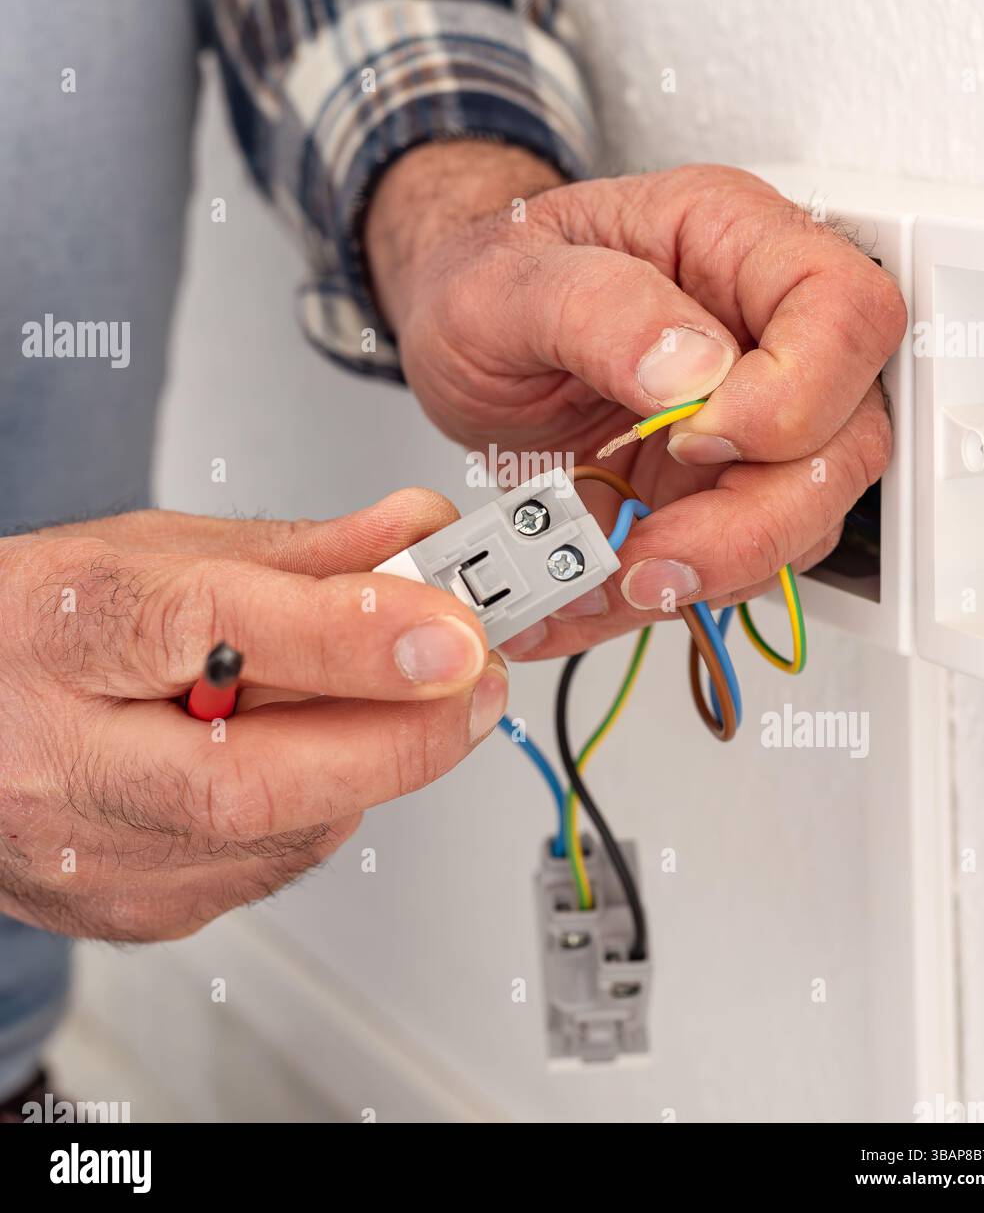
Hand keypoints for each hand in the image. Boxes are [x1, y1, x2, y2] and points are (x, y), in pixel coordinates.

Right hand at [0, 494, 506, 940]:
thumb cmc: (39, 625)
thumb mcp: (156, 552)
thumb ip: (298, 553)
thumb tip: (418, 534)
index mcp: (62, 632)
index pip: (216, 633)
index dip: (348, 634)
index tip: (450, 631)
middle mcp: (61, 762)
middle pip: (248, 781)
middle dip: (398, 735)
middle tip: (477, 684)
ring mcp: (89, 855)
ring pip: (277, 836)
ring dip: (369, 764)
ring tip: (390, 698)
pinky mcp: (130, 911)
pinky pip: (267, 867)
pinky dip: (321, 804)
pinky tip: (310, 753)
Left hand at [366, 145, 905, 657]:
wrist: (460, 339)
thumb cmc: (487, 283)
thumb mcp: (507, 283)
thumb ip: (599, 309)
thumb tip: (693, 372)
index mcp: (733, 242)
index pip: (847, 311)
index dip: (796, 395)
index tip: (694, 437)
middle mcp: (761, 332)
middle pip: (846, 441)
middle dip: (755, 523)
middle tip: (651, 554)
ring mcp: (749, 420)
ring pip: (807, 519)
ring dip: (716, 572)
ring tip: (610, 578)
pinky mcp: (718, 489)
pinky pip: (737, 562)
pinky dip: (669, 595)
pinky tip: (596, 589)